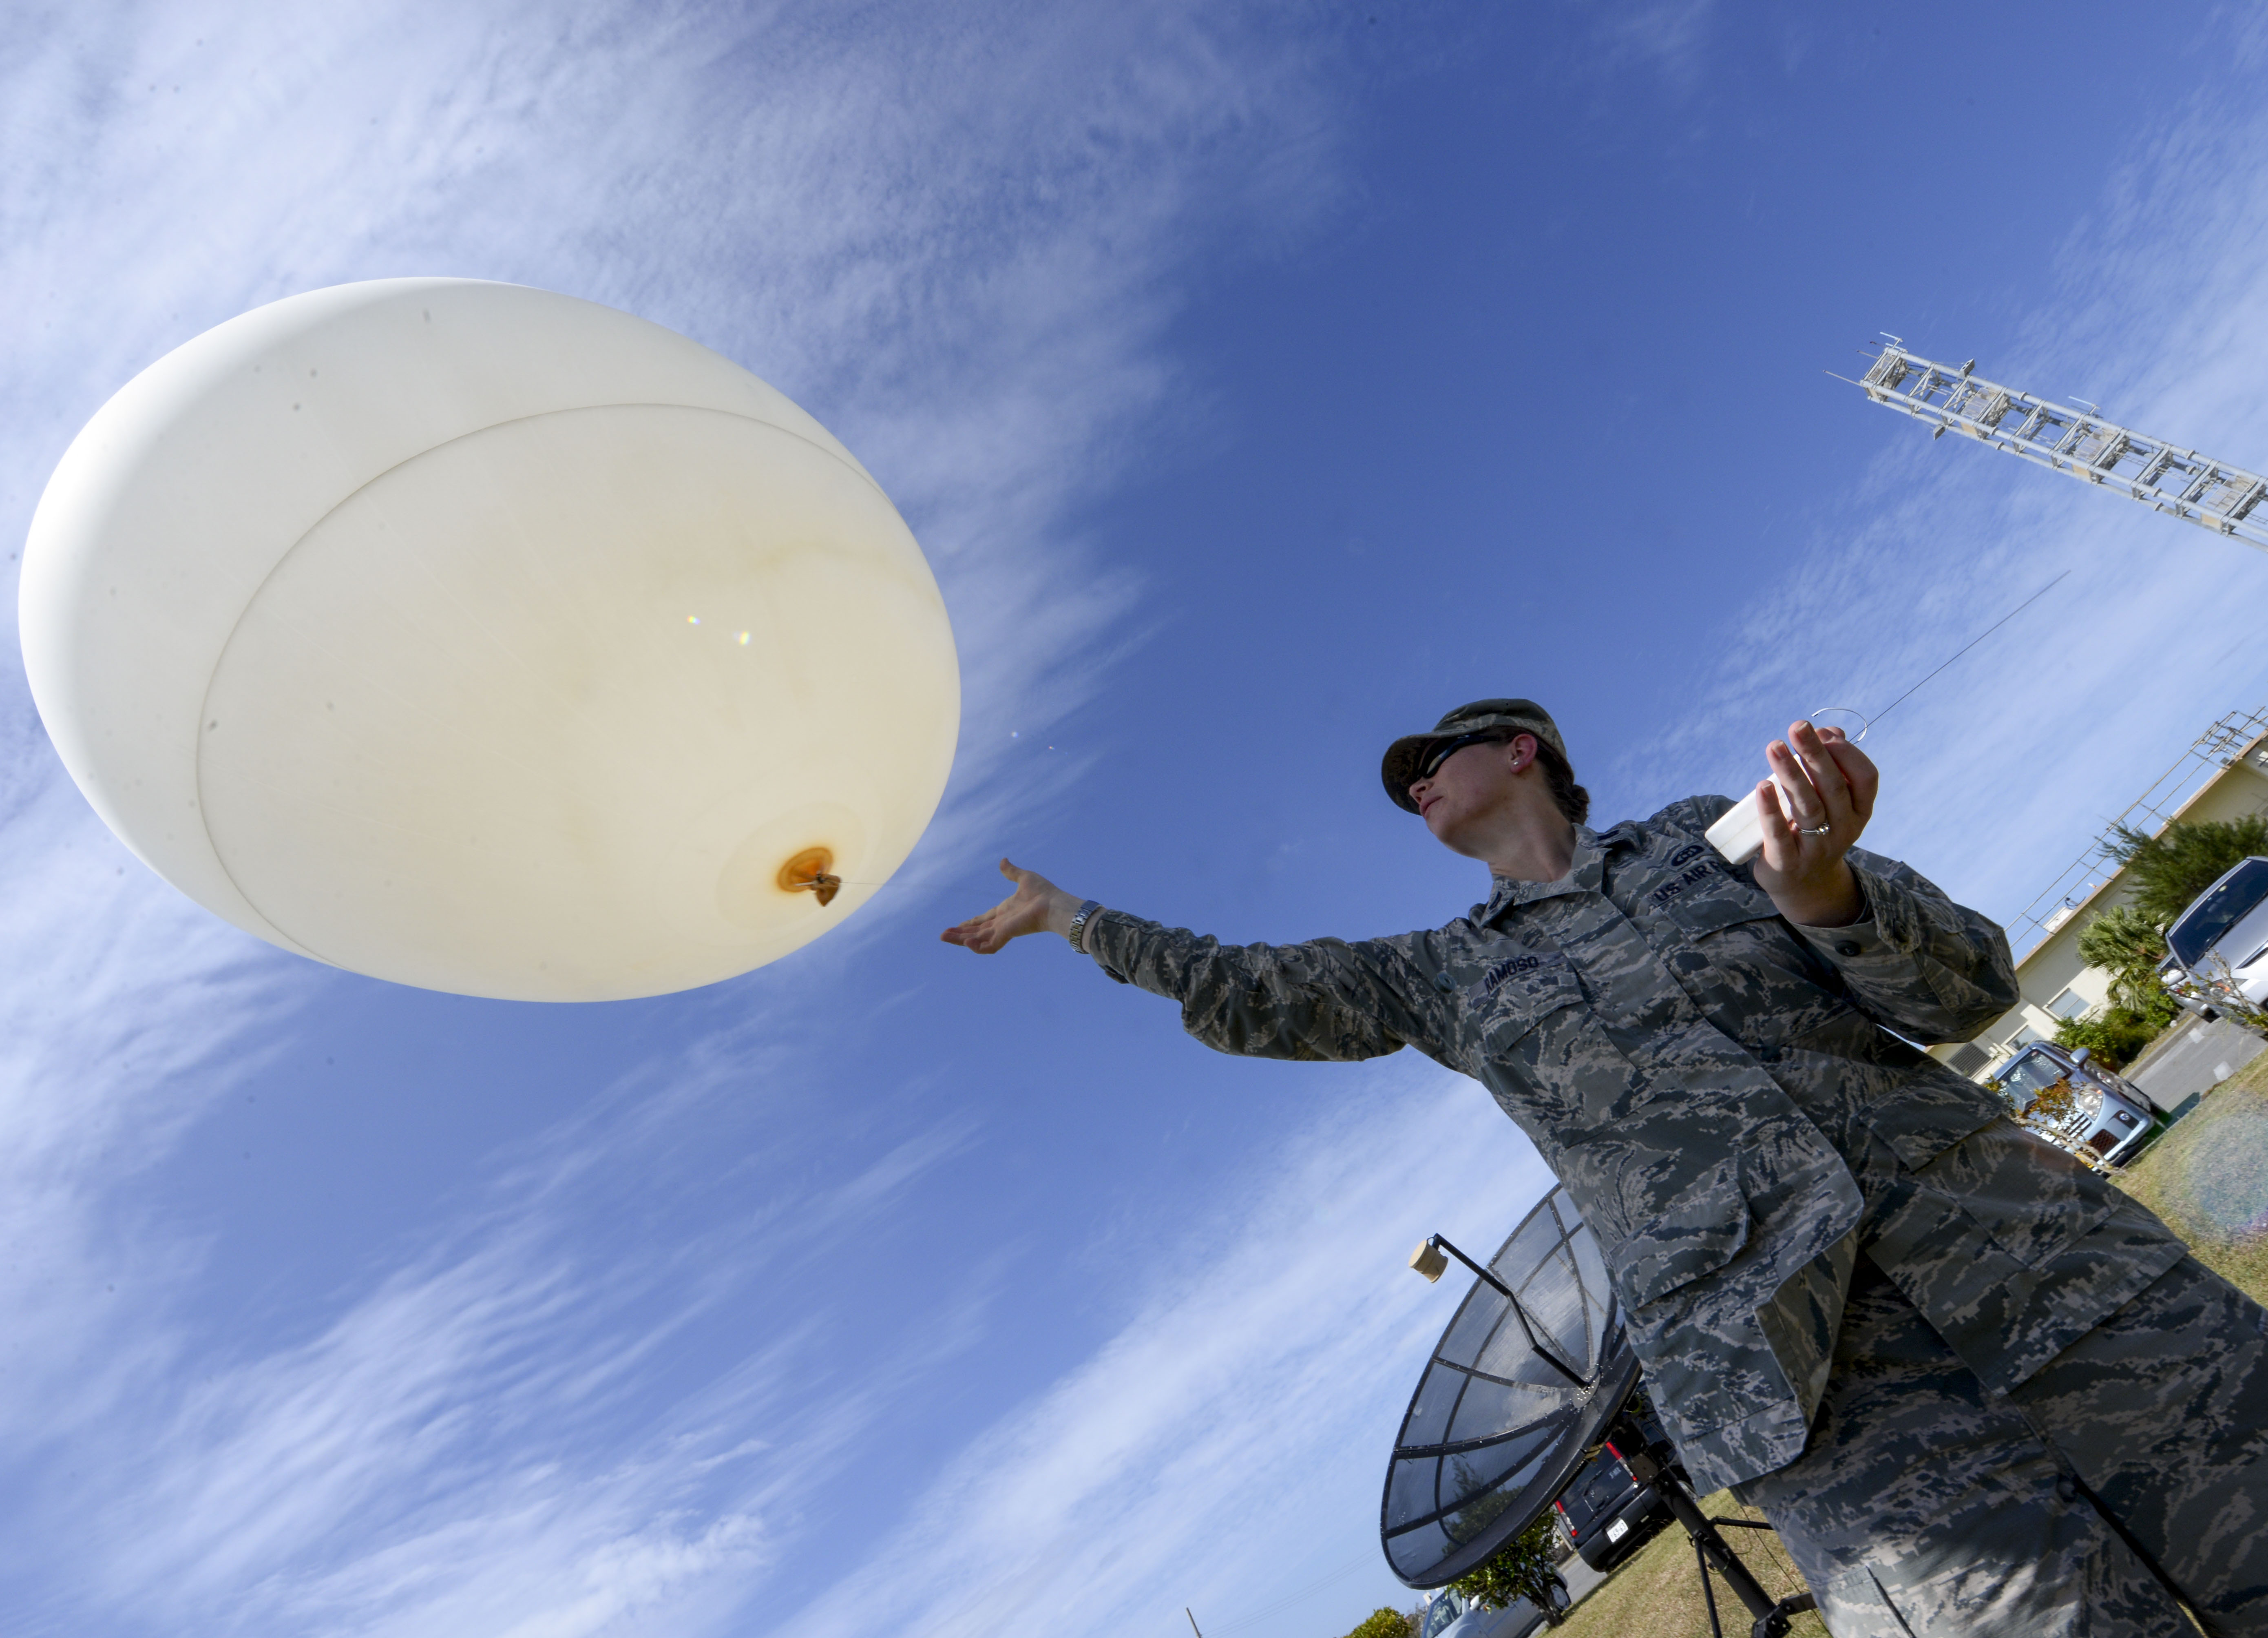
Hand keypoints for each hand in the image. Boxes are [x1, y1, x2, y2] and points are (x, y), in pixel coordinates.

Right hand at [940, 859, 1084, 953]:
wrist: (1054, 904)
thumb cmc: (1044, 892)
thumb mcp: (1024, 877)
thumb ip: (1011, 872)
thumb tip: (1003, 860)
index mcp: (1005, 911)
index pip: (984, 920)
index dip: (970, 923)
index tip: (958, 926)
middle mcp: (1002, 923)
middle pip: (976, 932)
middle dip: (959, 934)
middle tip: (942, 935)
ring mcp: (1003, 931)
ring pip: (977, 941)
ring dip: (961, 940)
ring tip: (944, 937)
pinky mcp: (1006, 935)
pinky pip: (988, 946)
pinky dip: (976, 946)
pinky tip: (965, 941)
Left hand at [1751, 721, 1877, 927]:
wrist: (1803, 885)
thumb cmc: (1815, 830)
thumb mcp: (1831, 802)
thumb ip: (1832, 766)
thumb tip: (1831, 731)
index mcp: (1859, 811)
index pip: (1866, 777)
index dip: (1847, 753)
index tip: (1823, 733)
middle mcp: (1843, 829)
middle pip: (1832, 786)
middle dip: (1815, 754)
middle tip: (1797, 726)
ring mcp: (1816, 848)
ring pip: (1807, 806)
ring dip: (1790, 773)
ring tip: (1775, 746)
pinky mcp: (1787, 862)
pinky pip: (1778, 833)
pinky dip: (1770, 809)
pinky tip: (1761, 787)